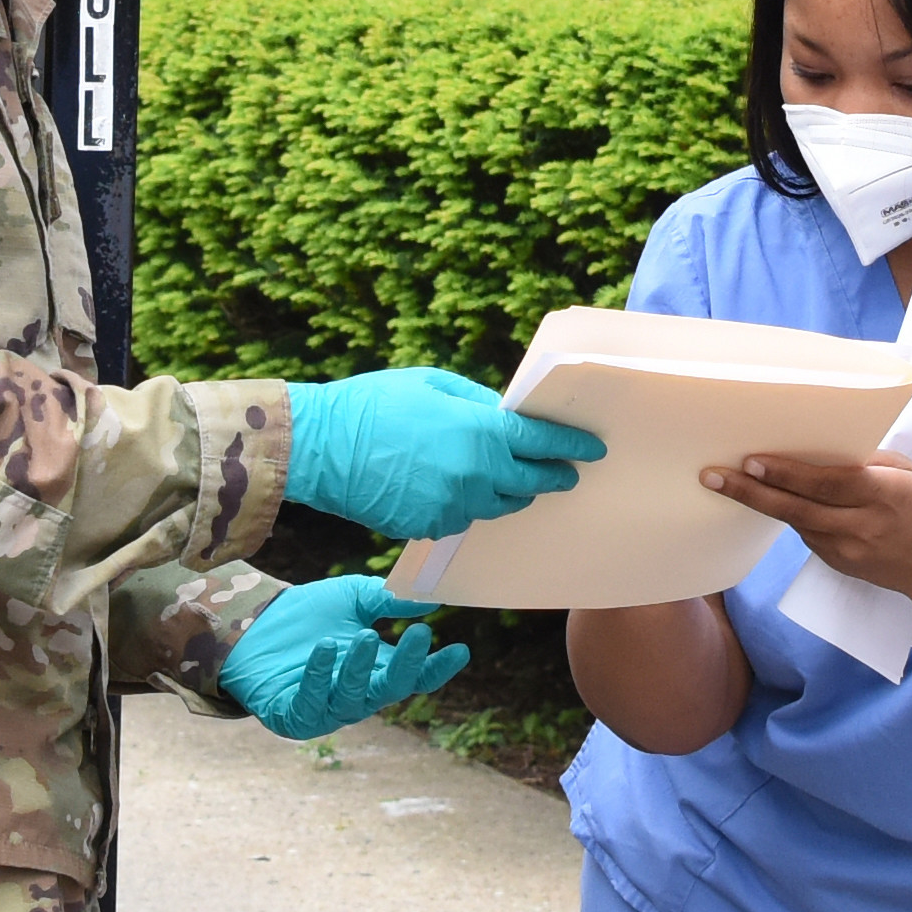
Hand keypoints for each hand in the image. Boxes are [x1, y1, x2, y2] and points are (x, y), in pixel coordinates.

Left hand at [221, 577, 465, 739]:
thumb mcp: (351, 597)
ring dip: (360, 669)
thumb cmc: (306, 615)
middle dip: (406, 664)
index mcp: (376, 671)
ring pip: (353, 699)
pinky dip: (318, 678)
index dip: (437, 667)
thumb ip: (387, 598)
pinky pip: (310, 703)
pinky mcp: (293, 716)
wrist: (250, 623)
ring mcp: (325, 709)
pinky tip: (324, 649)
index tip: (460, 649)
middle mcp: (356, 695)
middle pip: (390, 689)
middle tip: (419, 634)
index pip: (415, 677)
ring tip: (364, 635)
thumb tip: (430, 598)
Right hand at [283, 370, 599, 539]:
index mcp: (481, 433)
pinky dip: (468, 505)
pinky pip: (463, 518)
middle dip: (551, 476)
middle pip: (531, 483)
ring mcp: (453, 507)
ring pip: (500, 505)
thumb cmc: (374, 404)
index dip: (572, 446)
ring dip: (509, 492)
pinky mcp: (430, 527)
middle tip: (565, 473)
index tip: (591, 449)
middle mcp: (475, 476)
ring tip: (513, 481)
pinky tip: (459, 489)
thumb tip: (506, 416)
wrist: (320, 447)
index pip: (544, 445)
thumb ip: (478, 402)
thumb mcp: (433, 384)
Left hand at [702, 448, 911, 607]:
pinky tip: (768, 499)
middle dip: (751, 491)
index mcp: (883, 493)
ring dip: (761, 504)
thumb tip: (815, 449)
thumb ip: (864, 462)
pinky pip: (807, 536)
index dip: (788, 473)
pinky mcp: (841, 565)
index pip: (827, 483)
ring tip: (727, 483)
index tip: (752, 460)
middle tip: (713, 476)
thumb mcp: (906, 473)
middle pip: (798, 508)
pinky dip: (789, 516)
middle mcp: (863, 526)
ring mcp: (849, 551)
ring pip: (796, 524)